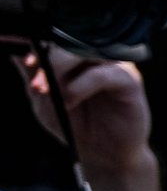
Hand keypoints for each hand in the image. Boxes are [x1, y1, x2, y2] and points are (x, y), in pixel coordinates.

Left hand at [20, 49, 149, 175]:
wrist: (103, 153)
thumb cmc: (76, 124)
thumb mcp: (43, 98)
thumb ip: (30, 72)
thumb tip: (9, 45)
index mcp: (78, 55)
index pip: (57, 37)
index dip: (37, 43)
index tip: (25, 60)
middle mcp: (99, 55)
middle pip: (71, 40)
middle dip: (46, 60)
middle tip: (35, 84)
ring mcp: (116, 65)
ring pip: (85, 51)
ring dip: (60, 70)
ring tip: (49, 93)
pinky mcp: (130, 80)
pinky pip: (102, 74)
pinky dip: (79, 87)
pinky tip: (69, 101)